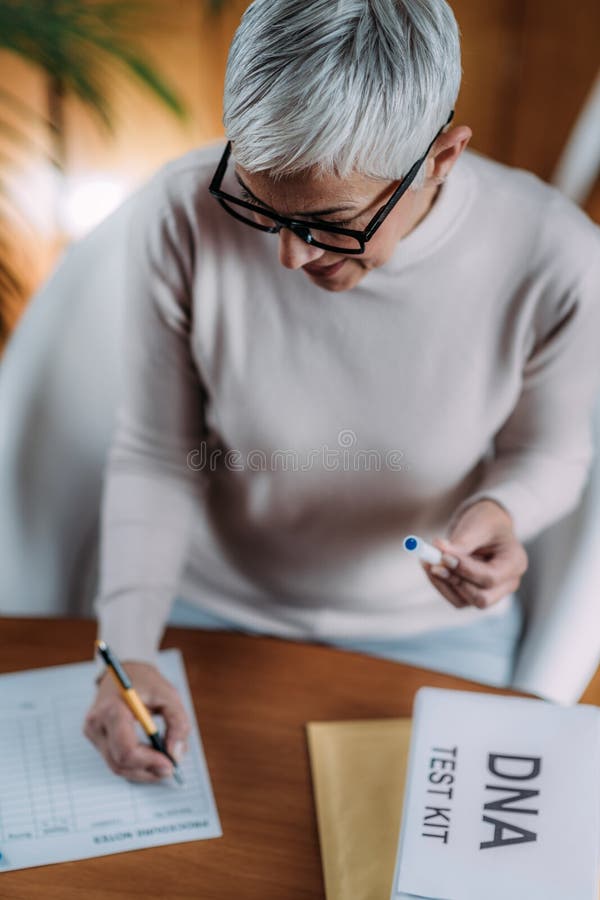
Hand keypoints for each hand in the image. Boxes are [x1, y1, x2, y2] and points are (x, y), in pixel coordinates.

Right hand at [83, 661, 190, 782]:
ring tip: (164, 763)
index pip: (126, 748)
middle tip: (171, 768)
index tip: (170, 763)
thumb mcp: (170, 695)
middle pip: (120, 762)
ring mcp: (92, 732)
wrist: (125, 670)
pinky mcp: (95, 738)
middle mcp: (96, 723)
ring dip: (142, 771)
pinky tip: (150, 758)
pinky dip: (135, 765)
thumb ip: (178, 724)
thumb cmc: (147, 682)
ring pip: (116, 766)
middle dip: (148, 770)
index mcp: (112, 709)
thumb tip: (175, 755)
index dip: (149, 761)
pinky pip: (114, 760)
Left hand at [424, 499, 527, 609]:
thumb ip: (462, 542)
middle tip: (433, 564)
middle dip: (454, 581)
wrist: (486, 526)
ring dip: (442, 583)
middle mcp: (508, 583)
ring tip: (427, 560)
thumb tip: (440, 555)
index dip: (464, 569)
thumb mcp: (478, 525)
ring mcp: (492, 593)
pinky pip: (455, 598)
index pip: (491, 577)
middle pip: (481, 598)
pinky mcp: (474, 595)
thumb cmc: (486, 522)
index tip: (442, 555)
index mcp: (515, 562)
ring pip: (464, 601)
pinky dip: (440, 584)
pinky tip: (430, 566)